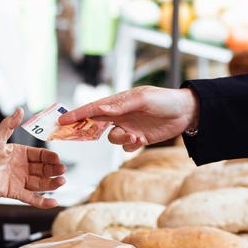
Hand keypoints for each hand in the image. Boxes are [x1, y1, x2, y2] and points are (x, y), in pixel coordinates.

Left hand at [0, 110, 65, 207]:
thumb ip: (9, 126)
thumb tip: (19, 110)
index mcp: (17, 153)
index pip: (39, 154)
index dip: (49, 157)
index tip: (58, 158)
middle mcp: (20, 167)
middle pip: (42, 169)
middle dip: (53, 170)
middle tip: (63, 170)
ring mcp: (17, 180)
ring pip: (39, 183)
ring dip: (51, 183)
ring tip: (62, 182)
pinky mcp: (12, 192)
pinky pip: (30, 198)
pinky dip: (41, 201)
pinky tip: (52, 202)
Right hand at [57, 86, 198, 151]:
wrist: (186, 112)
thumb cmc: (164, 100)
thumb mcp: (142, 99)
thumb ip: (120, 106)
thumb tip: (100, 109)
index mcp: (118, 102)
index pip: (93, 109)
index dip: (76, 114)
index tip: (61, 120)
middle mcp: (120, 115)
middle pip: (95, 125)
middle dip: (87, 131)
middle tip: (77, 136)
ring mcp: (128, 128)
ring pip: (112, 139)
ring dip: (121, 140)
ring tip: (136, 137)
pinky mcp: (138, 139)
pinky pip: (126, 148)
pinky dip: (131, 146)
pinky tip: (143, 140)